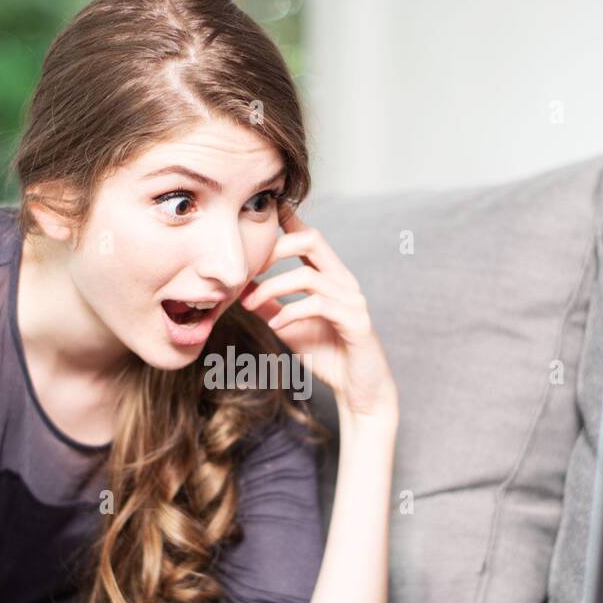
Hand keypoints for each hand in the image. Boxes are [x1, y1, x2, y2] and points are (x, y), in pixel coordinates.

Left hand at [239, 201, 397, 420]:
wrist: (358, 390)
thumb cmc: (328, 355)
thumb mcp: (290, 327)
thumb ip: (271, 306)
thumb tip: (244, 290)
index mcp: (330, 277)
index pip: (309, 238)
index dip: (287, 220)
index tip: (262, 212)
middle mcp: (344, 281)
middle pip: (312, 241)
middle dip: (275, 248)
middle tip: (246, 269)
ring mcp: (353, 300)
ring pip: (309, 277)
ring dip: (272, 288)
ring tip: (250, 305)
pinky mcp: (356, 322)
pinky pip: (319, 306)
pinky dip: (291, 312)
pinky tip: (276, 325)